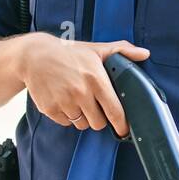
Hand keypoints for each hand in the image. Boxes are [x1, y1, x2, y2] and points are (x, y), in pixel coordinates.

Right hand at [19, 34, 149, 135]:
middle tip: (95, 106)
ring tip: (77, 100)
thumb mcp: (96, 49)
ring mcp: (64, 102)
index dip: (121, 124)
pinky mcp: (50, 109)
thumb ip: (122, 51)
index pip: (115, 111)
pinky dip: (67, 116)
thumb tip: (145, 54)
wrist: (33, 56)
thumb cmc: (68, 53)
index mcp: (96, 80)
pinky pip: (66, 123)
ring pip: (82, 124)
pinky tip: (64, 100)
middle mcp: (81, 93)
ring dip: (83, 117)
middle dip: (99, 118)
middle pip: (98, 123)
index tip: (124, 130)